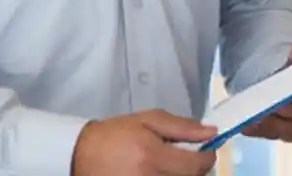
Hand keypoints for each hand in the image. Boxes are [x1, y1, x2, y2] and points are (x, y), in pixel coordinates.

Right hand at [70, 109, 217, 175]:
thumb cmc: (115, 134)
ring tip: (170, 166)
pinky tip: (162, 173)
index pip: (196, 166)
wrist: (80, 154)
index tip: (206, 150)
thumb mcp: (147, 121)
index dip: (207, 157)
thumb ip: (181, 127)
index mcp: (151, 156)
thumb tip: (212, 132)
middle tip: (186, 158)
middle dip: (196, 169)